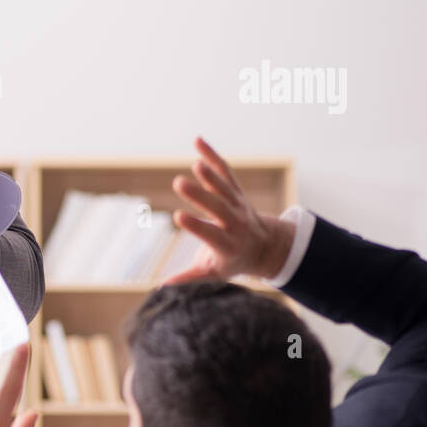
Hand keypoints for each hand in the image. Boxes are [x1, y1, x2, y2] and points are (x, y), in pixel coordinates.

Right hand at [164, 137, 295, 284]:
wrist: (265, 245)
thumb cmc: (232, 261)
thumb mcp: (213, 274)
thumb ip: (189, 278)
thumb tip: (162, 286)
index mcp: (228, 244)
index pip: (211, 234)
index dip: (195, 226)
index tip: (178, 217)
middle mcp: (235, 222)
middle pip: (217, 207)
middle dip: (199, 195)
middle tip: (179, 183)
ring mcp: (237, 203)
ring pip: (225, 186)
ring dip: (211, 173)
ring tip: (196, 161)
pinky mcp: (235, 189)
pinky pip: (225, 170)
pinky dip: (213, 155)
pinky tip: (197, 140)